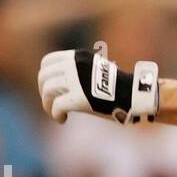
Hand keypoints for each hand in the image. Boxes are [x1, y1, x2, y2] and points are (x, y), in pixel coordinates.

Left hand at [38, 49, 158, 124]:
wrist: (132, 96)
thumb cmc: (118, 87)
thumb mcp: (96, 70)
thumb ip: (80, 71)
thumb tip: (66, 83)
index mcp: (77, 57)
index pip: (47, 61)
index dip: (45, 76)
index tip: (51, 89)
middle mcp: (73, 65)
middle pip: (44, 77)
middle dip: (44, 92)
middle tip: (52, 103)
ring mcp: (75, 80)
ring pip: (47, 91)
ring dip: (47, 105)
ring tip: (56, 114)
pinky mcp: (78, 98)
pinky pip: (56, 106)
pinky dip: (56, 114)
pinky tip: (62, 120)